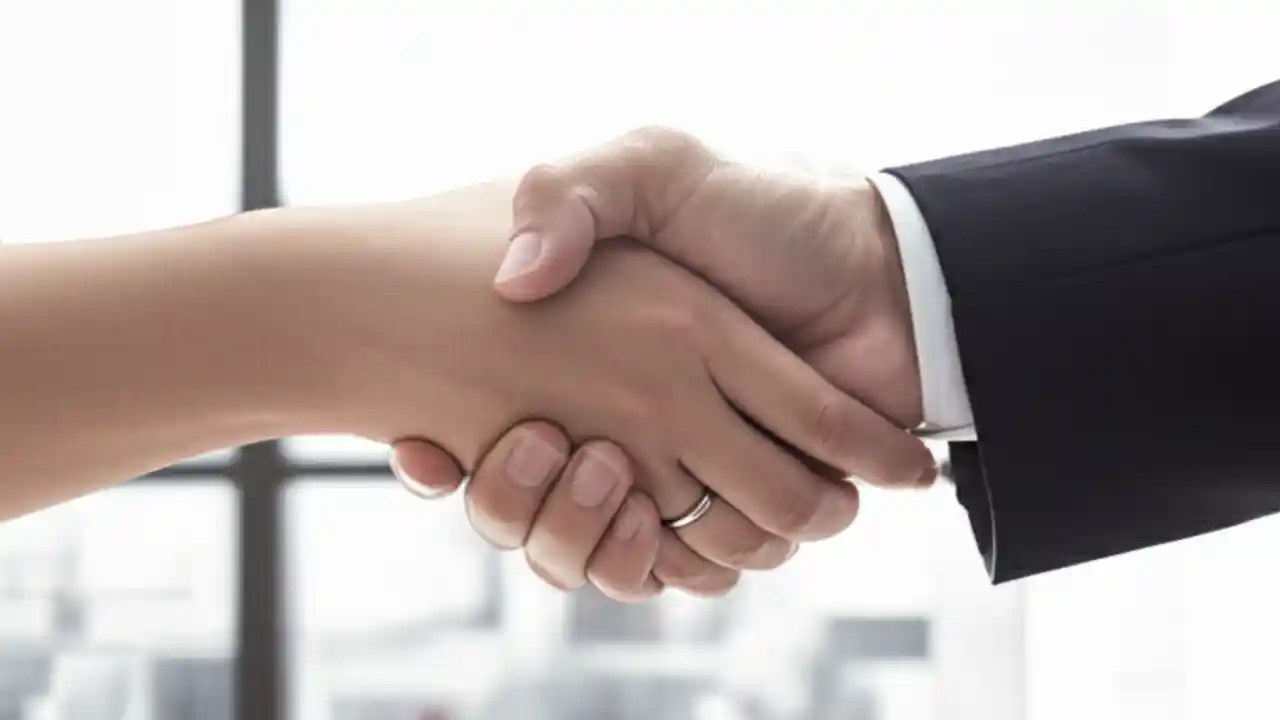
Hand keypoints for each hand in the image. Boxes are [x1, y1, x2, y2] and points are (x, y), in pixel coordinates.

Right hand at [284, 182, 930, 593]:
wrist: (880, 269)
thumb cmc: (765, 212)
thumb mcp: (650, 166)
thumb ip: (567, 193)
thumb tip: (511, 282)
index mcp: (591, 362)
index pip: (482, 440)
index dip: (438, 462)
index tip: (422, 448)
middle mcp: (626, 426)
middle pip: (535, 519)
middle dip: (521, 507)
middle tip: (541, 447)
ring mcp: (684, 473)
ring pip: (605, 558)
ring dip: (589, 537)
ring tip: (602, 469)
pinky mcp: (743, 511)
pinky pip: (688, 570)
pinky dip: (673, 558)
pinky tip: (654, 510)